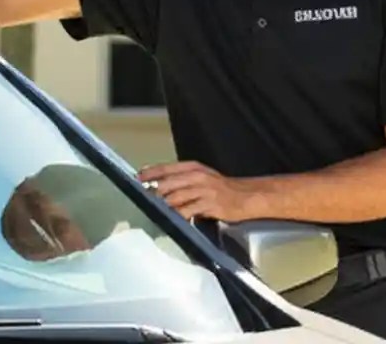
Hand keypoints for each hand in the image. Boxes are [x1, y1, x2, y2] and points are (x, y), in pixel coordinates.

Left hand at [138, 161, 260, 221]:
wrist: (247, 196)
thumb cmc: (223, 188)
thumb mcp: (203, 177)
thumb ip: (183, 180)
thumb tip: (161, 187)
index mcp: (194, 168)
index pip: (167, 168)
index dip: (151, 172)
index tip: (138, 177)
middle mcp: (197, 176)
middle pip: (168, 182)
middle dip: (153, 191)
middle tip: (142, 197)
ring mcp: (203, 190)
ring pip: (176, 196)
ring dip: (163, 204)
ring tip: (154, 209)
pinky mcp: (209, 204)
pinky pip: (188, 210)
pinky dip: (177, 214)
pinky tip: (171, 218)